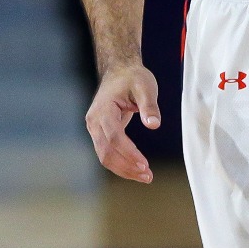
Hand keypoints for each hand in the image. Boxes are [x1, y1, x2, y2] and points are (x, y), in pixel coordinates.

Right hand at [85, 63, 159, 182]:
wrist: (119, 71)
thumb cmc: (133, 78)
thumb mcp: (145, 87)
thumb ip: (149, 106)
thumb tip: (154, 125)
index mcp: (103, 110)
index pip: (114, 137)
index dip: (128, 153)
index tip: (145, 164)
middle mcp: (94, 121)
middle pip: (106, 152)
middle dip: (127, 166)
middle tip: (148, 176)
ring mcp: (94, 128)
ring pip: (105, 156)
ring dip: (124, 169)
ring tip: (145, 176)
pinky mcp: (99, 133)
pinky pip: (107, 153)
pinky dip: (121, 163)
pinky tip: (136, 169)